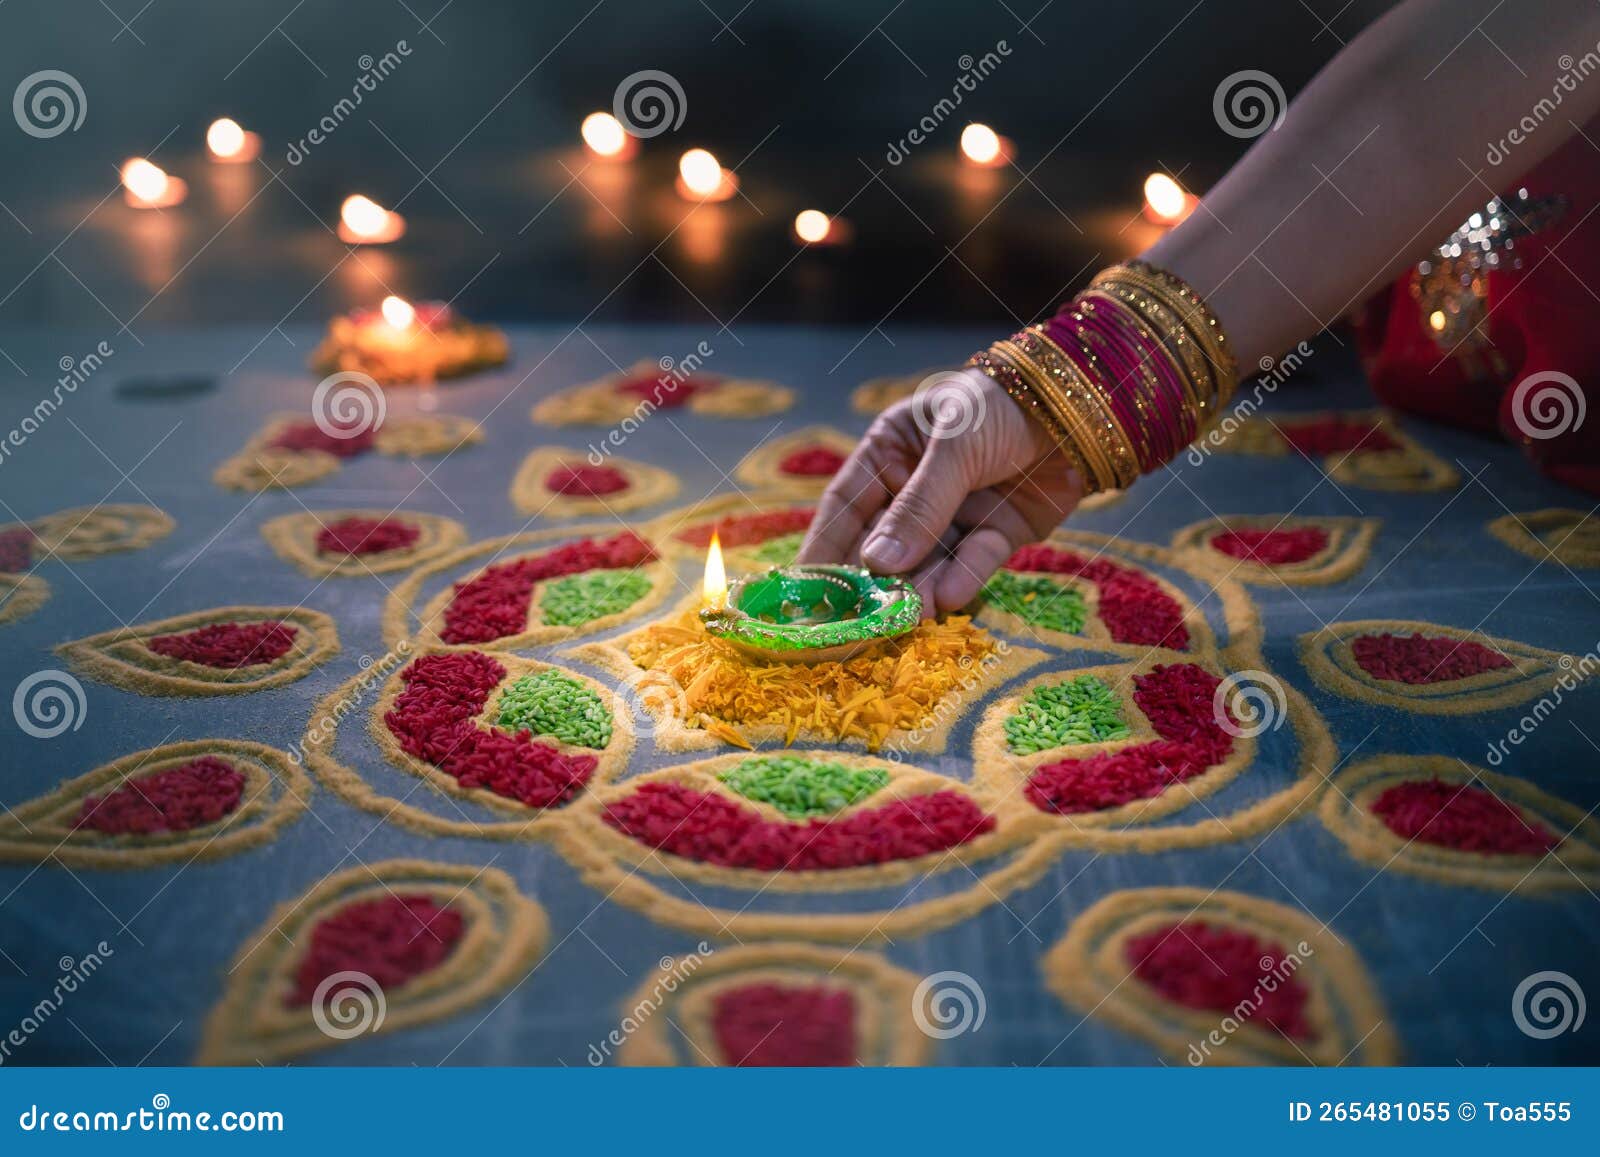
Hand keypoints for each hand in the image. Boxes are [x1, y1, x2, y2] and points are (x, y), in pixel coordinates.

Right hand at [798, 368, 1083, 614]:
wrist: (1082, 403)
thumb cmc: (1001, 405)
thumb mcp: (953, 445)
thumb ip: (920, 506)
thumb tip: (878, 565)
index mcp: (889, 452)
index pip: (845, 508)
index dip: (824, 550)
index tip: (804, 593)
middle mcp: (916, 486)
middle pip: (884, 544)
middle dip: (872, 584)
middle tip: (854, 623)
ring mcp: (957, 512)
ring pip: (929, 560)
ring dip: (918, 589)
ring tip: (906, 618)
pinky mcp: (998, 532)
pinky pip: (974, 561)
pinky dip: (962, 579)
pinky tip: (949, 600)